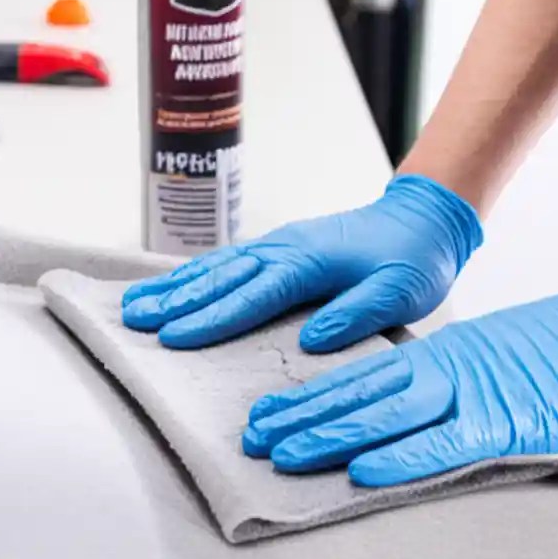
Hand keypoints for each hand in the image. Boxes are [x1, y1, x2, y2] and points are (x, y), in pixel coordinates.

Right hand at [121, 175, 482, 351]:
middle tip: (134, 319)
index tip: (174, 336)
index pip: (254, 294)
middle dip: (175, 300)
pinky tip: (171, 290)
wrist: (423, 220)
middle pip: (221, 277)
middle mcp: (286, 249)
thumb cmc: (415, 260)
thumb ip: (358, 314)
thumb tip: (313, 338)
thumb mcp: (400, 292)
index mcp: (311, 261)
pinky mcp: (280, 250)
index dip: (213, 318)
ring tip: (134, 304)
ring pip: (217, 267)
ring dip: (174, 287)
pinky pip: (228, 264)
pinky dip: (194, 277)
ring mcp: (280, 246)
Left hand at [242, 257, 557, 485]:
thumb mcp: (499, 366)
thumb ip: (456, 389)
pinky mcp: (508, 416)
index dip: (311, 398)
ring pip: (387, 414)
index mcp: (443, 356)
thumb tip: (417, 416)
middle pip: (359, 394)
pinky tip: (365, 469)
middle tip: (251, 438)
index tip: (269, 416)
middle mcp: (446, 368)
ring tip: (283, 452)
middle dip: (301, 418)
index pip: (363, 379)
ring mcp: (474, 390)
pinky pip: (446, 441)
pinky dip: (403, 456)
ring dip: (331, 434)